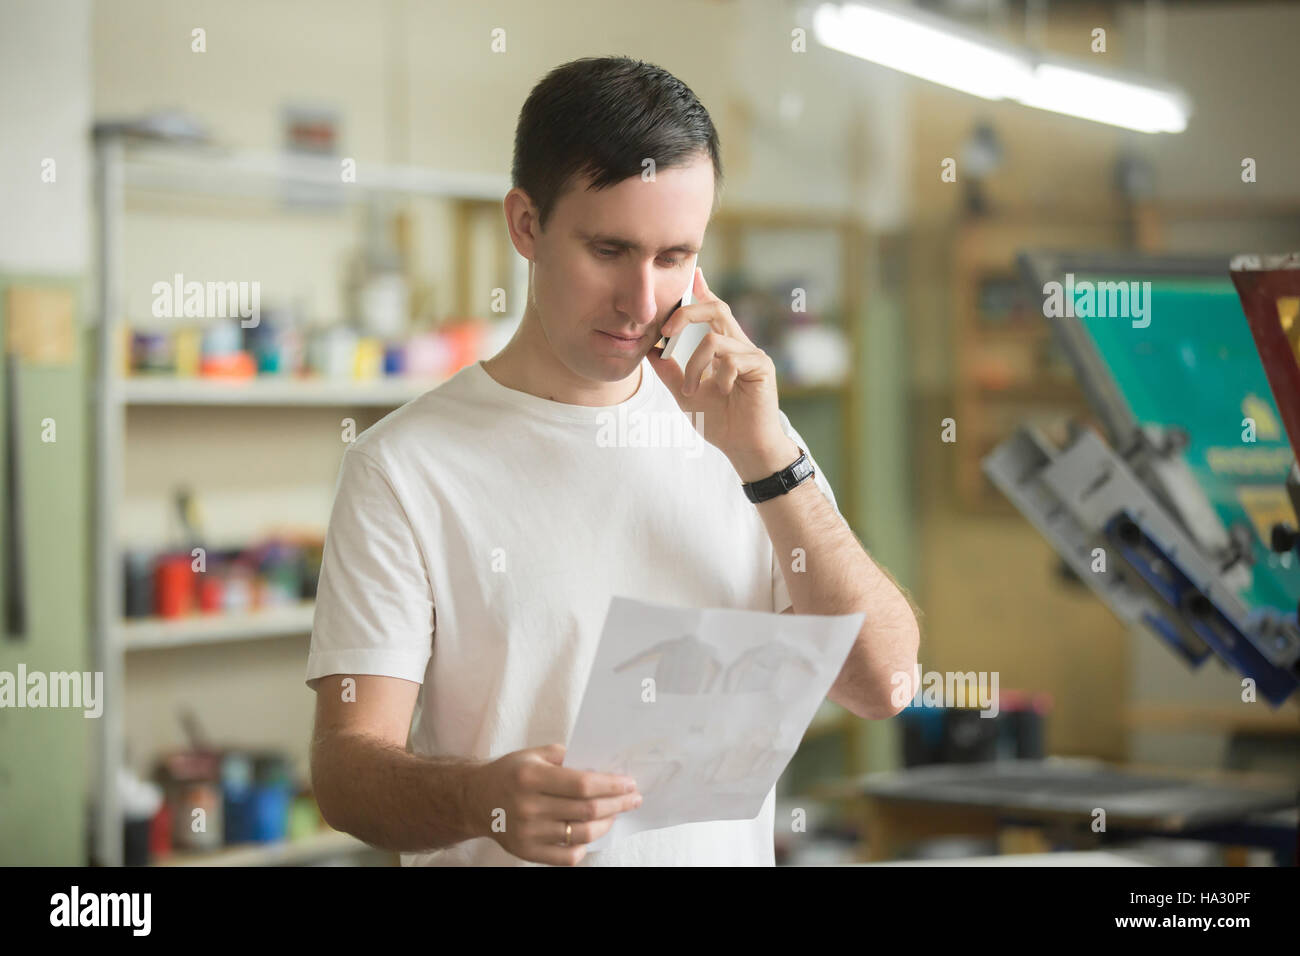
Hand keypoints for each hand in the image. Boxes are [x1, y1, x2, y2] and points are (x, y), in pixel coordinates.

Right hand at [468, 743, 641, 865]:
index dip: (611, 785)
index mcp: (531, 777)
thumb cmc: (510, 773)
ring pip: (582, 834)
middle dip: (617, 804)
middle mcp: (529, 806)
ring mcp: (528, 833)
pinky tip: (590, 834)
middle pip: (587, 810)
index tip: (630, 784)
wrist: (475, 799)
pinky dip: (585, 846)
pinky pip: (567, 857)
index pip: (582, 784)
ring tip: (615, 814)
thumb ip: (565, 756)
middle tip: (633, 799)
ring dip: (607, 824)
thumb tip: (601, 767)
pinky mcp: (527, 852)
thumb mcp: (533, 753)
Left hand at [648, 268, 798, 480]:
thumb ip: (669, 371)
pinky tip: (719, 392)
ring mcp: (753, 354)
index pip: (713, 309)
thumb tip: (648, 349)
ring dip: (693, 365)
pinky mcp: (762, 367)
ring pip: (714, 338)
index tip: (691, 273)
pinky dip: (717, 376)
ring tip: (690, 389)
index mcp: (725, 346)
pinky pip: (731, 359)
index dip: (702, 289)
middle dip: (686, 313)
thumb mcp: (685, 394)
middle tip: (664, 332)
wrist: (744, 447)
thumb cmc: (720, 421)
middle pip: (715, 308)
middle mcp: (740, 344)